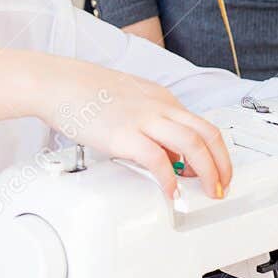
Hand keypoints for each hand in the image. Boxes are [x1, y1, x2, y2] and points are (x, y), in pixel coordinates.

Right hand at [37, 54, 231, 197]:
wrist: (56, 84)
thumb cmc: (82, 92)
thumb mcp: (127, 99)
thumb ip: (148, 121)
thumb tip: (161, 148)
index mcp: (161, 98)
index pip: (201, 125)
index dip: (213, 152)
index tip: (212, 169)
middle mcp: (158, 106)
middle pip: (207, 134)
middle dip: (222, 164)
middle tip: (222, 185)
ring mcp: (143, 120)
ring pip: (193, 145)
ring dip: (208, 173)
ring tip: (208, 191)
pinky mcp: (125, 136)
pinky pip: (159, 161)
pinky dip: (170, 181)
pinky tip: (171, 193)